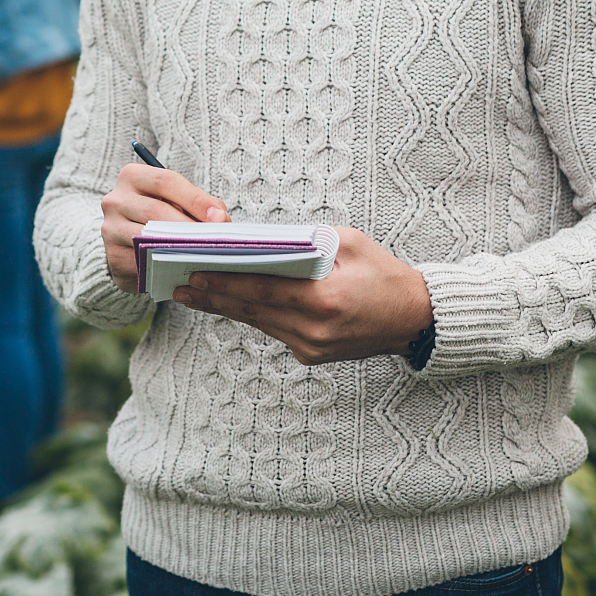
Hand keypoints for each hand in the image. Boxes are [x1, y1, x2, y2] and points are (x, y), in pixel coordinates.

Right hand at [100, 163, 228, 292]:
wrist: (128, 242)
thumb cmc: (160, 215)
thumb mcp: (177, 200)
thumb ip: (199, 203)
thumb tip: (221, 220)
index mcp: (133, 176)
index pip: (165, 181)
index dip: (195, 199)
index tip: (219, 217)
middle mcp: (115, 199)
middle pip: (156, 210)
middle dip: (190, 225)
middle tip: (215, 239)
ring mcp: (110, 228)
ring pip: (148, 237)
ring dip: (178, 246)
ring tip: (203, 252)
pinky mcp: (112, 255)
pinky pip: (141, 261)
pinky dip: (164, 264)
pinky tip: (183, 266)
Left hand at [171, 226, 432, 365]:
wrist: (415, 318)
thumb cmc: (383, 273)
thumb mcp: (349, 243)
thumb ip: (307, 241)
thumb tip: (265, 240)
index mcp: (323, 299)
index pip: (260, 289)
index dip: (224, 283)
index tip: (194, 274)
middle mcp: (314, 328)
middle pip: (251, 310)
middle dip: (213, 297)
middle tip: (179, 287)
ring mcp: (312, 347)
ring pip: (258, 323)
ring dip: (227, 308)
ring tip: (195, 293)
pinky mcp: (312, 356)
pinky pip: (275, 332)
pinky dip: (254, 316)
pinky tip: (230, 303)